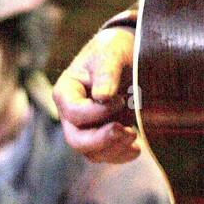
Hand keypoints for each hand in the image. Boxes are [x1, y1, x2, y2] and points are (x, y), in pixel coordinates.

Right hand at [53, 28, 141, 162]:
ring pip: (92, 152)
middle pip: (77, 140)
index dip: (97, 112)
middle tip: (128, 132)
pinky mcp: (103, 133)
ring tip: (134, 135)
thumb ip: (106, 72)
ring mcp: (86, 126)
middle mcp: (71, 113)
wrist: (127, 52)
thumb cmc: (114, 48)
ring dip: (114, 149)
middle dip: (102, 141)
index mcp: (66, 91)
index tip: (120, 100)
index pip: (75, 113)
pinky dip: (121, 155)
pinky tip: (137, 148)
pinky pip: (106, 154)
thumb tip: (102, 97)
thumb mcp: (111, 53)